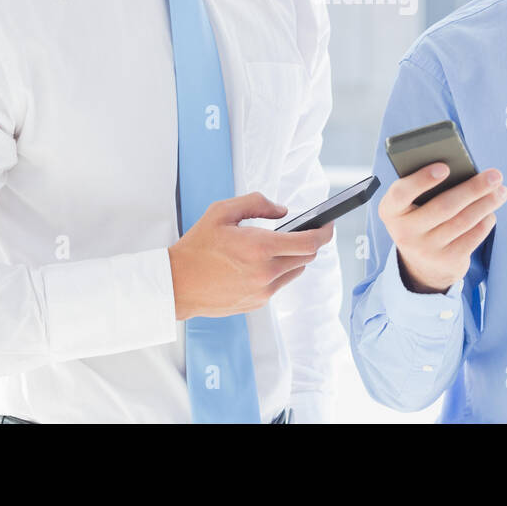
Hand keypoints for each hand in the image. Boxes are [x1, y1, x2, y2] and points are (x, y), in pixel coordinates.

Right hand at [168, 192, 333, 319]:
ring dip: (293, 257)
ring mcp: (263, 291)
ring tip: (274, 247)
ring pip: (295, 271)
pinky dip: (277, 271)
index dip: (324, 232)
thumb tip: (283, 211)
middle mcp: (265, 272)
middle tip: (300, 231)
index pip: (309, 243)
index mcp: (260, 247)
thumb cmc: (197, 247)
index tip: (328, 225)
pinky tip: (258, 263)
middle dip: (308, 242)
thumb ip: (257, 203)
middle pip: (307, 257)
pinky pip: (279, 284)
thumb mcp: (222, 211)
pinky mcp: (257, 302)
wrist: (177, 284)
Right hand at [378, 163, 505, 293]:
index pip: (401, 193)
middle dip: (473, 189)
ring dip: (486, 203)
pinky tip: (491, 211)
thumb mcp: (412, 205)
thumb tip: (465, 172)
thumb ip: (426, 188)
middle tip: (495, 175)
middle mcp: (404, 232)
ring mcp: (426, 249)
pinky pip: (472, 237)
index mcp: (391, 210)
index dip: (422, 180)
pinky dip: (485, 222)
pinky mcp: (447, 261)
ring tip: (501, 190)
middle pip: (443, 206)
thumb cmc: (420, 218)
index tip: (445, 167)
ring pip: (463, 221)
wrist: (421, 265)